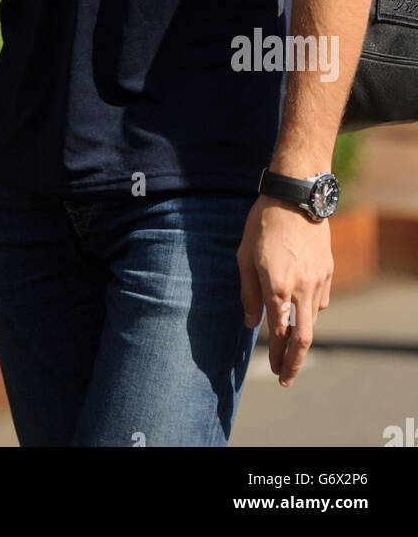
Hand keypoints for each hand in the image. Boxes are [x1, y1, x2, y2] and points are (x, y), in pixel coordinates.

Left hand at [236, 195, 332, 386]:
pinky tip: (300, 307)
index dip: (276, 355)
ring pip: (313, 319)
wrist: (296, 195)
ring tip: (289, 344)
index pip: (278, 334)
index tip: (273, 371)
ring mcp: (319, 280)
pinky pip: (321, 300)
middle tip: (285, 378)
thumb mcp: (244, 256)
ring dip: (302, 335)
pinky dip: (311, 310)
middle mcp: (301, 288)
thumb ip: (247, 292)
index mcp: (277, 287)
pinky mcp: (329, 271)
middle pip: (303, 338)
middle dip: (293, 363)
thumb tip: (249, 323)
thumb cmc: (262, 223)